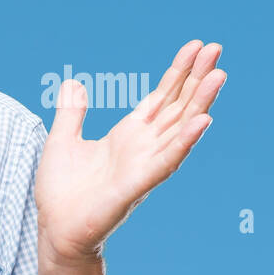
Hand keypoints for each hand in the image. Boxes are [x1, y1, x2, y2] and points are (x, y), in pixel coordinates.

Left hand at [35, 39, 225, 263]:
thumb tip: (72, 83)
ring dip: (200, 102)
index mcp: (128, 134)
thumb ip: (71, 113)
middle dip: (197, 78)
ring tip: (218, 75)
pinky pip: (167, 160)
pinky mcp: (138, 185)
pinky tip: (202, 121)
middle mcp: (143, 147)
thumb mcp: (62, 141)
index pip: (160, 97)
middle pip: (178, 106)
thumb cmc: (61, 191)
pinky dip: (184, 141)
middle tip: (216, 48)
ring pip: (180, 128)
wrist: (54, 228)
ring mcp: (144, 165)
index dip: (178, 73)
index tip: (196, 46)